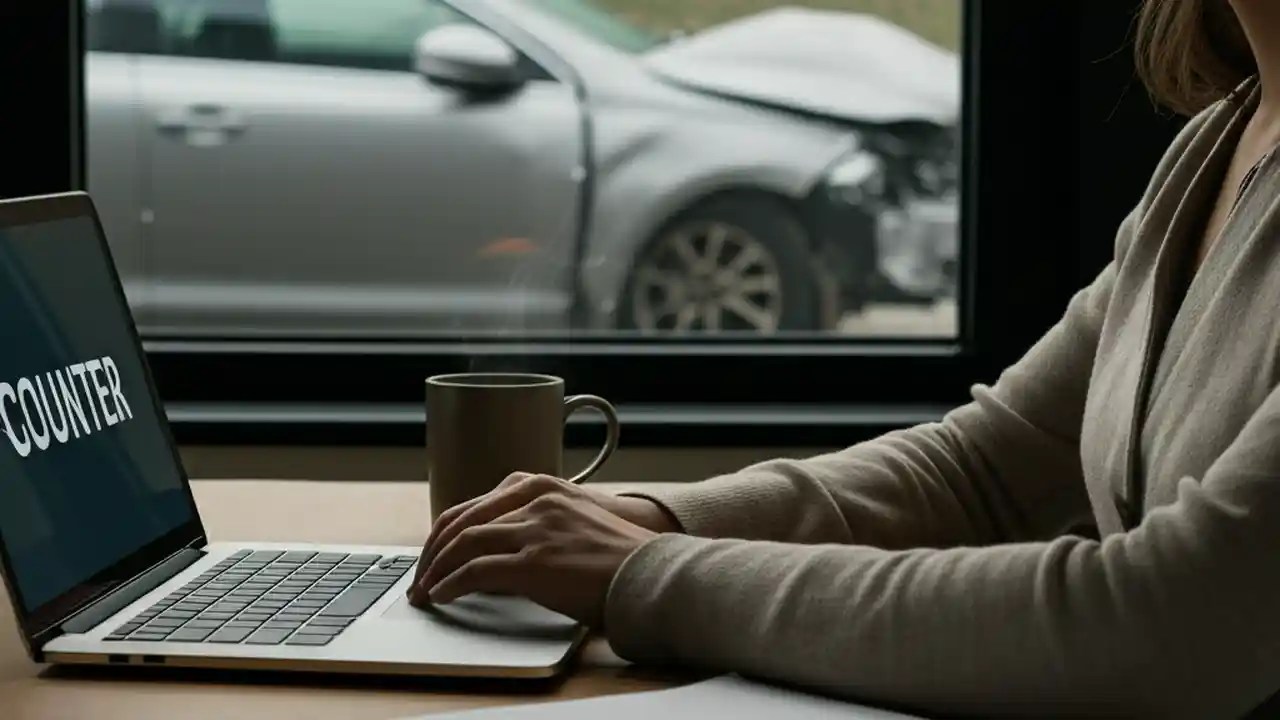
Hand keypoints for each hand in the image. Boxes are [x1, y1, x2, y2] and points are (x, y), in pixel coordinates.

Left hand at [408, 473, 671, 624]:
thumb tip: (497, 553)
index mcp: (539, 485)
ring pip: (463, 542)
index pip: (474, 505)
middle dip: (433, 552)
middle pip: (461, 520)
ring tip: (424, 591)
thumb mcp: (572, 521)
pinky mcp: (535, 561)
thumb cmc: (619, 553)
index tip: (434, 554)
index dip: (446, 533)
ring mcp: (534, 528)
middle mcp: (533, 498)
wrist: (654, 569)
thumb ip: (536, 524)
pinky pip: (476, 571)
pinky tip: (443, 597)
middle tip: (419, 576)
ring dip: (436, 570)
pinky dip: (451, 585)